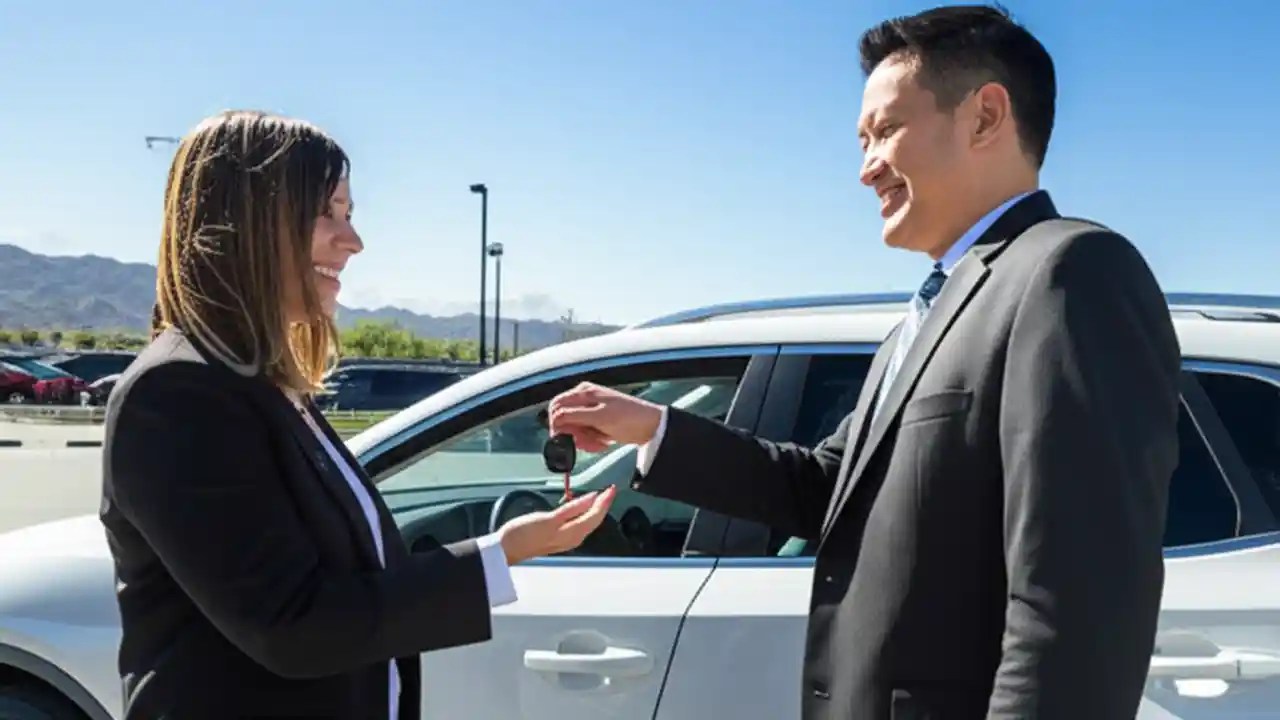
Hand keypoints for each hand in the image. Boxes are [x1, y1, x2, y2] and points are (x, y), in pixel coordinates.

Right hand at [498, 485, 617, 564]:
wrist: (507, 548)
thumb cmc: (524, 534)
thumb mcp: (550, 518)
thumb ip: (572, 508)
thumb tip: (591, 498)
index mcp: (573, 533)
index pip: (596, 514)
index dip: (605, 501)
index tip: (611, 489)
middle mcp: (573, 538)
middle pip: (594, 519)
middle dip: (603, 504)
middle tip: (609, 490)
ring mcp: (566, 538)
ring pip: (588, 523)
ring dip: (595, 509)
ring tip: (600, 497)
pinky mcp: (558, 537)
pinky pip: (579, 525)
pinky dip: (584, 514)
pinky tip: (582, 508)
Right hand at [547, 382, 663, 452]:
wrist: (651, 426)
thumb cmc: (628, 417)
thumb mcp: (599, 417)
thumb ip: (574, 416)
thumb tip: (555, 418)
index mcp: (583, 392)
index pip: (556, 406)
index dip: (557, 423)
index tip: (564, 437)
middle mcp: (584, 399)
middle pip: (563, 419)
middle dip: (574, 433)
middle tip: (587, 440)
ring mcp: (590, 411)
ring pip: (574, 430)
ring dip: (584, 439)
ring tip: (600, 441)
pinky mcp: (597, 422)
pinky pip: (585, 434)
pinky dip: (592, 441)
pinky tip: (603, 442)